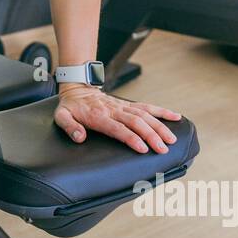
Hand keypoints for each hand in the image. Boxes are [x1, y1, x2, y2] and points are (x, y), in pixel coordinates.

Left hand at [54, 84, 180, 153]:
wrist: (78, 88)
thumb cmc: (71, 106)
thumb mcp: (62, 116)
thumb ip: (69, 127)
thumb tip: (79, 137)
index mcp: (99, 116)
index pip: (118, 128)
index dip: (131, 138)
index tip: (143, 148)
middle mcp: (114, 110)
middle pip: (136, 123)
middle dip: (151, 136)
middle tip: (163, 148)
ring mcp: (123, 107)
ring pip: (145, 115)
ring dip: (160, 126)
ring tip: (172, 139)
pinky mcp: (129, 105)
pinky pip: (148, 107)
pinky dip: (162, 111)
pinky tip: (176, 117)